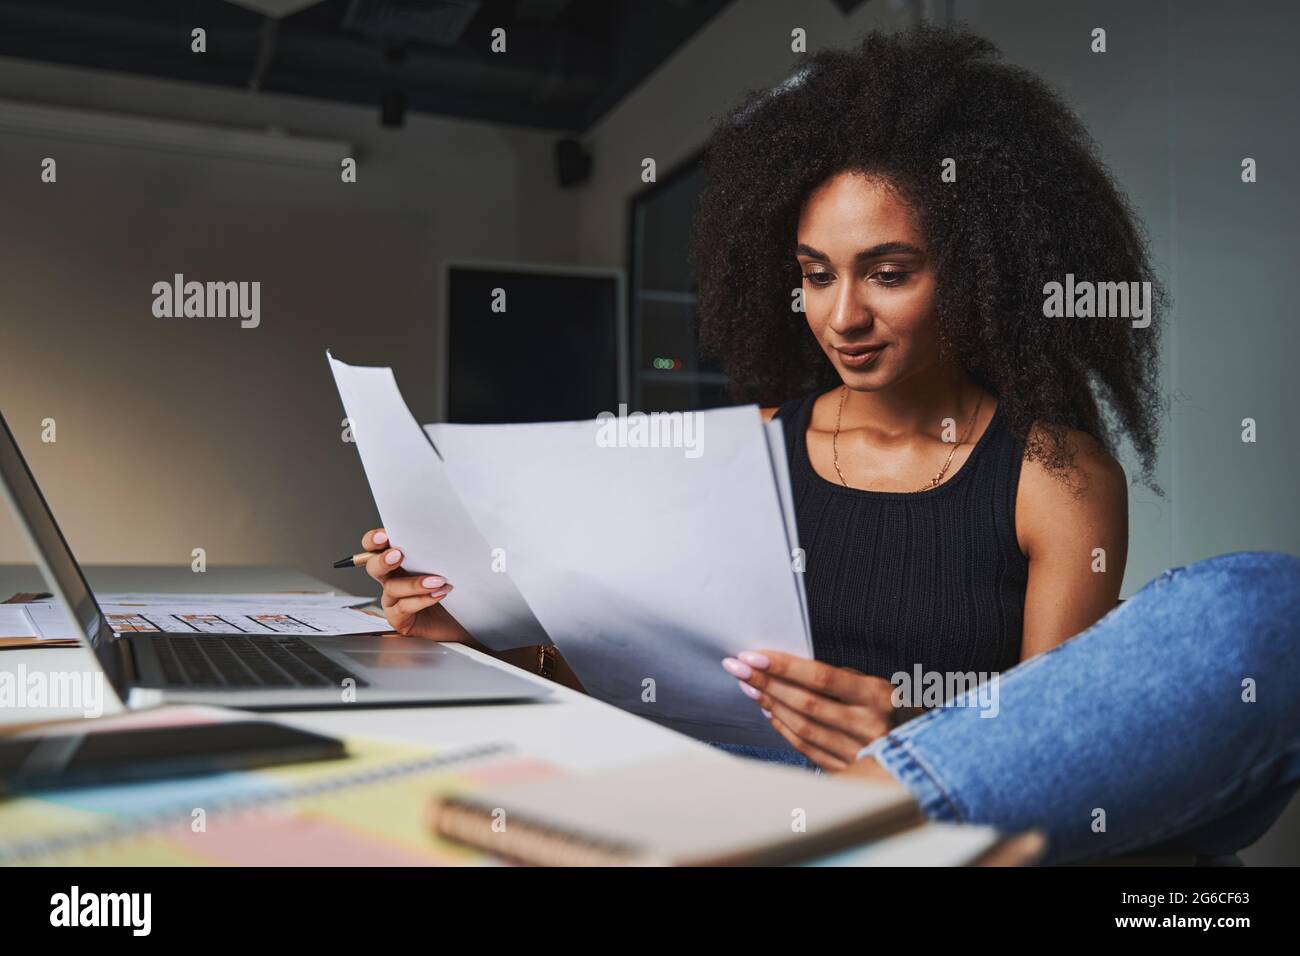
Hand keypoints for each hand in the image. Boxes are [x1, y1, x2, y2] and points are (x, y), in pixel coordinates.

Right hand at [360, 528, 457, 639]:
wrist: (466, 618)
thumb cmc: (454, 588)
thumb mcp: (445, 564)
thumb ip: (434, 550)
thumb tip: (439, 533)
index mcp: (398, 561)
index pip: (376, 546)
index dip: (374, 540)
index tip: (383, 536)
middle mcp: (391, 579)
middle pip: (373, 567)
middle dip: (382, 560)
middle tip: (397, 555)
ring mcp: (393, 600)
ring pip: (392, 588)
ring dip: (414, 583)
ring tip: (437, 580)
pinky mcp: (399, 619)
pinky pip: (404, 608)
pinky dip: (421, 600)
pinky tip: (438, 594)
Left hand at [721, 650, 899, 771]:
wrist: (929, 753)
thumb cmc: (898, 711)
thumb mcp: (880, 686)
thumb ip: (842, 679)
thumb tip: (791, 670)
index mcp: (878, 696)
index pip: (821, 677)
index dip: (783, 666)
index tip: (753, 655)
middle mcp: (869, 726)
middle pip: (804, 702)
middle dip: (766, 682)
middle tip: (737, 667)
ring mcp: (858, 752)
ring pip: (802, 727)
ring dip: (770, 705)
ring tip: (749, 687)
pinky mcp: (849, 772)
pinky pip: (808, 749)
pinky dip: (784, 730)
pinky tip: (770, 713)